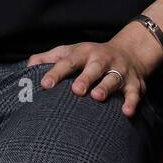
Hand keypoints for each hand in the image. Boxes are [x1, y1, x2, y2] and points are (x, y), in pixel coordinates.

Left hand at [27, 26, 162, 118]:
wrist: (130, 51)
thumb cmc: (91, 56)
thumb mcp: (71, 52)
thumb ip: (50, 58)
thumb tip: (28, 66)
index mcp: (84, 53)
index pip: (68, 62)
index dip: (56, 72)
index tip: (45, 84)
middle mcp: (102, 60)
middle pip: (94, 68)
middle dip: (86, 77)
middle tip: (76, 90)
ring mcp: (120, 70)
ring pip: (113, 78)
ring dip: (106, 87)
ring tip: (97, 97)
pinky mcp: (134, 83)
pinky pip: (134, 93)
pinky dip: (131, 102)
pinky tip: (126, 112)